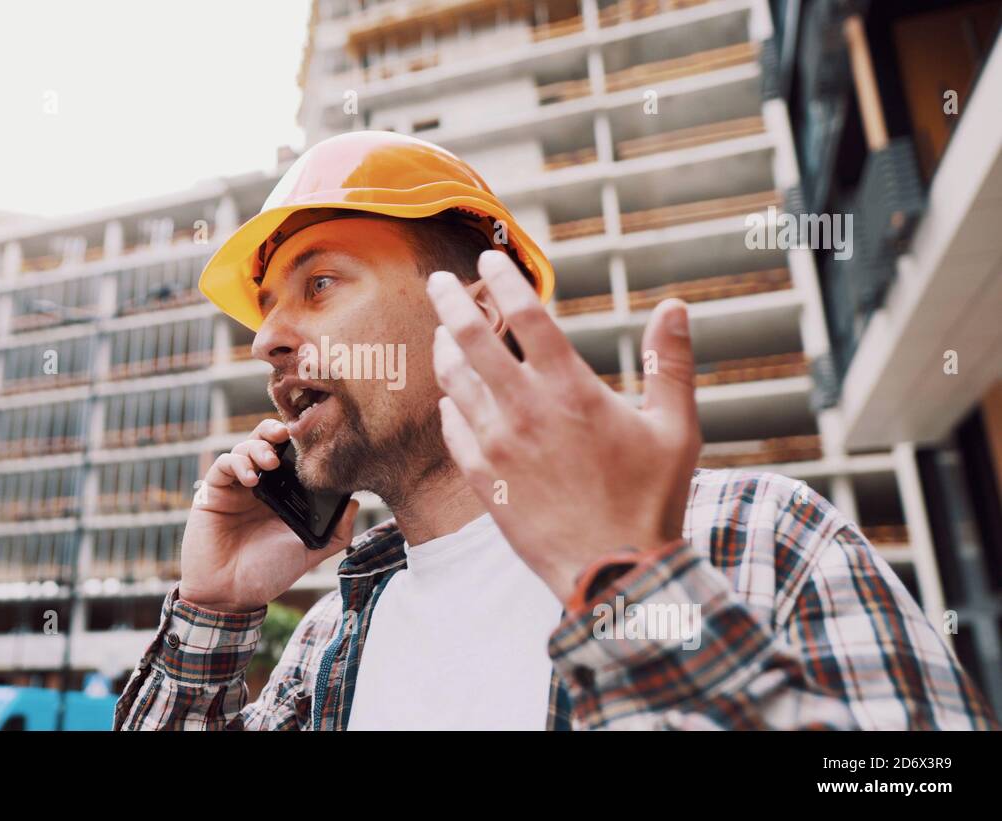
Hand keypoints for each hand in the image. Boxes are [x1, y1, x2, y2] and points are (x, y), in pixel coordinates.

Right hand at [178, 418, 359, 612]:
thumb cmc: (268, 573)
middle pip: (266, 442)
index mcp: (284, 495)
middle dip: (275, 431)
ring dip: (258, 447)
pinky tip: (250, 477)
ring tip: (270, 461)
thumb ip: (335, 533)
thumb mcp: (309, 552)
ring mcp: (236, 487)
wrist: (229, 594)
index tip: (312, 436)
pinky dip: (236, 463)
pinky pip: (223, 465)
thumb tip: (354, 504)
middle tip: (286, 434)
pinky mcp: (213, 491)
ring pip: (244, 447)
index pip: (292, 456)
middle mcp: (261, 486)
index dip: (299, 442)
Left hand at [425, 251, 700, 603]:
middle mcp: (525, 410)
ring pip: (455, 382)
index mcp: (571, 389)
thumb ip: (671, 363)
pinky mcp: (483, 478)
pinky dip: (450, 405)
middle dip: (451, 301)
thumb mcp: (676, 429)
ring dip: (445, 350)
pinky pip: (453, 430)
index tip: (491, 259)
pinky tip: (453, 397)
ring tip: (443, 333)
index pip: (527, 314)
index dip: (504, 280)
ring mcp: (497, 445)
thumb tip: (675, 307)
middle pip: (472, 338)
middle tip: (440, 280)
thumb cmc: (651, 500)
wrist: (614, 571)